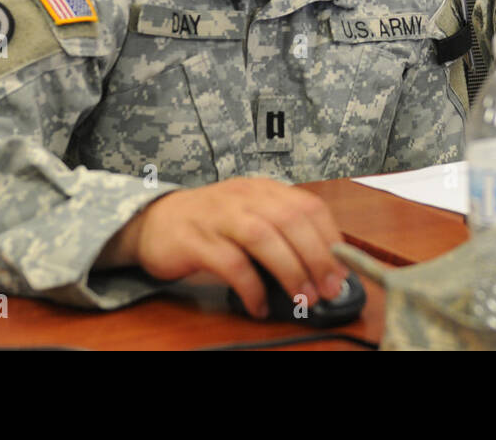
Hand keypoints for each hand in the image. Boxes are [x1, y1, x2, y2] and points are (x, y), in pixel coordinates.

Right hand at [98, 178, 344, 318]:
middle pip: (290, 220)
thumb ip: (281, 234)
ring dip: (288, 270)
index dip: (329, 237)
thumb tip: (321, 269)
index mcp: (263, 190)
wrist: (153, 222)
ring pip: (262, 237)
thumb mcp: (249, 216)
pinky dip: (250, 287)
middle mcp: (243, 197)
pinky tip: (259, 305)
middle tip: (328, 289)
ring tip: (302, 298)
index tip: (342, 269)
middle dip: (316, 257)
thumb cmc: (211, 224)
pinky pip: (229, 263)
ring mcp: (217, 216)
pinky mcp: (194, 239)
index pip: (308, 205)